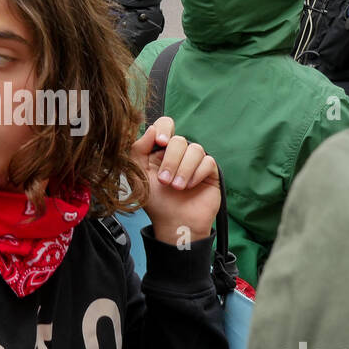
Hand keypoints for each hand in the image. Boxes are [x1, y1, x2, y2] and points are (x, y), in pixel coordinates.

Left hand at [133, 116, 220, 245]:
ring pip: (195, 149)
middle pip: (179, 140)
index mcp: (161, 150)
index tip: (160, 143)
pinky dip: (196, 174)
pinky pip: (207, 161)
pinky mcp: (210, 171)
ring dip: (183, 169)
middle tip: (164, 181)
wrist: (174, 224)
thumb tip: (151, 129)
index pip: (165, 125)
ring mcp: (195, 161)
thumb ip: (138, 150)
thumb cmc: (156, 202)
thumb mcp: (139, 175)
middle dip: (170, 161)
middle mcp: (179, 153)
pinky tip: (190, 186)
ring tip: (176, 187)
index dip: (164, 129)